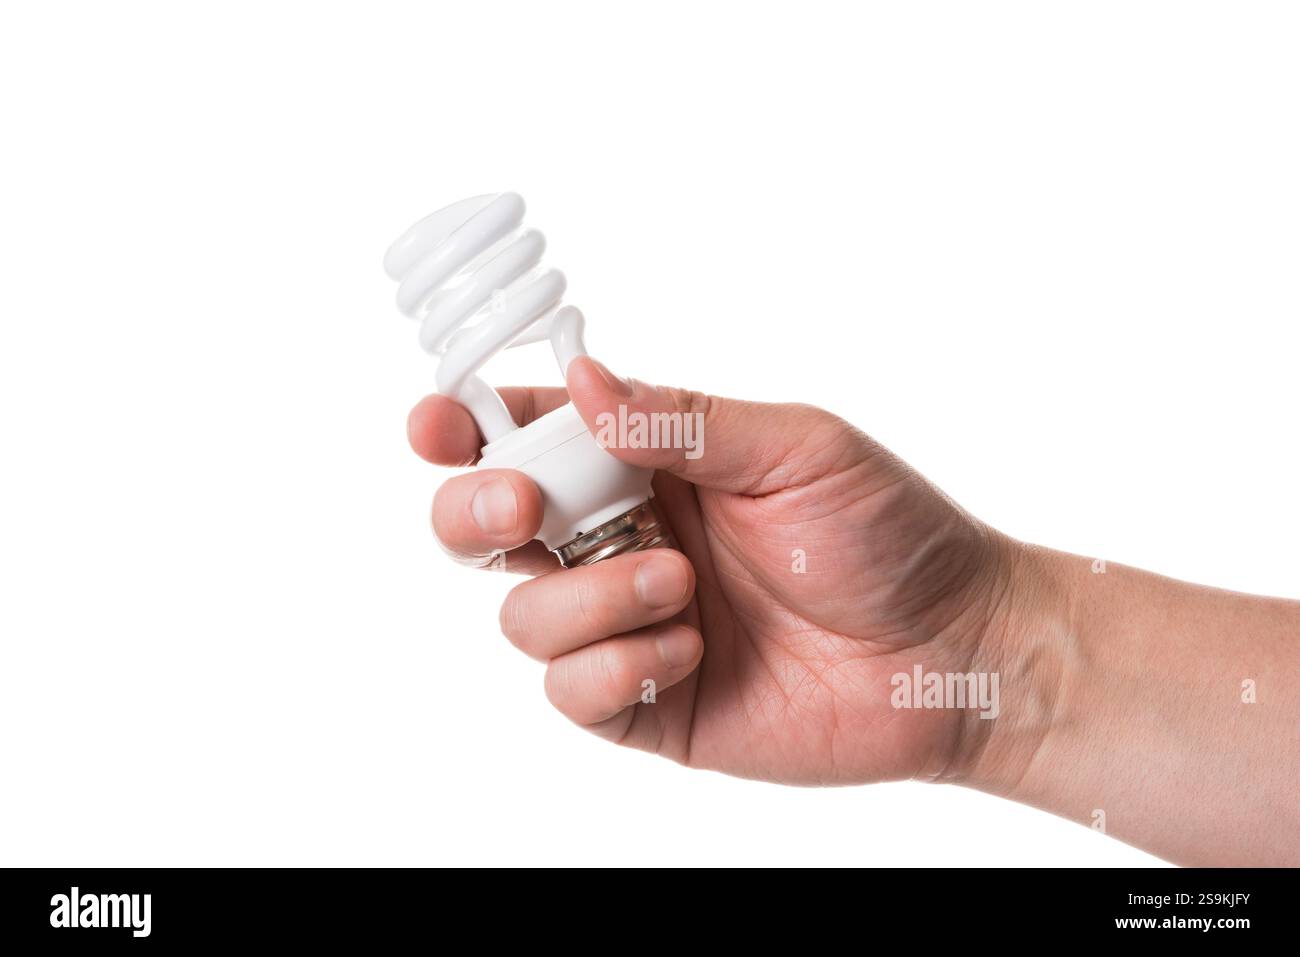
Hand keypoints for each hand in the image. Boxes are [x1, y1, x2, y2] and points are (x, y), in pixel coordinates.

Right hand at [408, 356, 1016, 785]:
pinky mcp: (646, 704)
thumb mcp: (797, 448)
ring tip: (681, 588)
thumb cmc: (890, 534)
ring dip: (589, 597)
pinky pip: (571, 691)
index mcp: (649, 466)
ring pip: (524, 614)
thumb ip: (684, 420)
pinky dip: (618, 665)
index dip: (465, 428)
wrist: (953, 652)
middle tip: (526, 510)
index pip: (529, 437)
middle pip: (485, 527)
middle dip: (478, 512)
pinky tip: (691, 653)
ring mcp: (629, 625)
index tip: (438, 425)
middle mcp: (623, 541)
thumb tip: (582, 380)